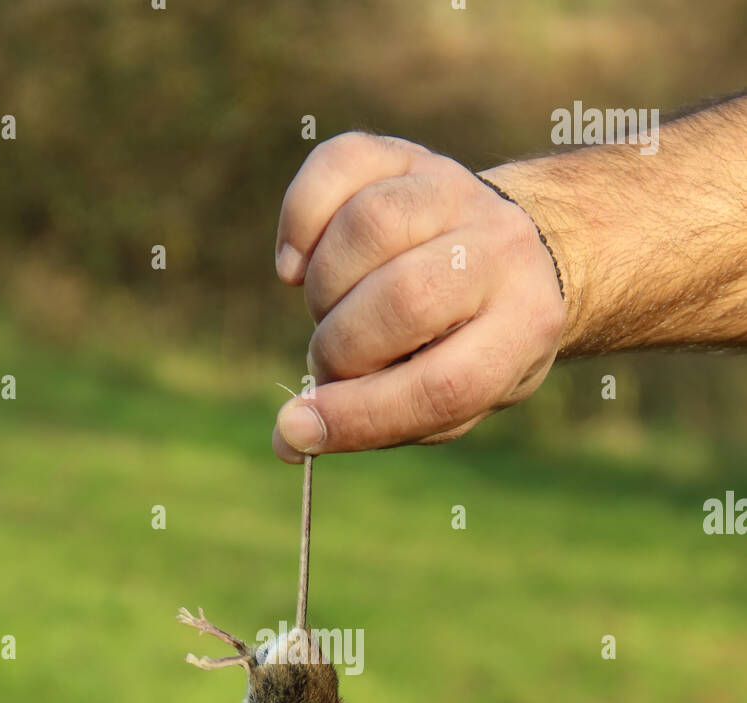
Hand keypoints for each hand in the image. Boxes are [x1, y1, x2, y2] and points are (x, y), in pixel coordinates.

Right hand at [272, 132, 565, 461]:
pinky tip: (300, 263)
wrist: (509, 257)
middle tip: (335, 364)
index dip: (361, 414)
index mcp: (525, 329)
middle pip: (405, 298)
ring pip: (369, 227)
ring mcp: (456, 190)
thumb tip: (288, 438)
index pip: (443, 385)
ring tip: (333, 311)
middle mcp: (503, 251)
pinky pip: (337, 167)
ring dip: (324, 289)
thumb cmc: (465, 347)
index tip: (299, 429)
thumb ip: (375, 421)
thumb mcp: (447, 402)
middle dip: (342, 348)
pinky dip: (300, 220)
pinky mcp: (407, 155)